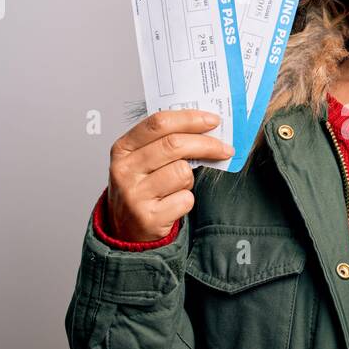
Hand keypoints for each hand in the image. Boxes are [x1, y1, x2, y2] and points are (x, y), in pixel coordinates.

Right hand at [106, 109, 233, 242]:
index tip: (213, 120)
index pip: (159, 123)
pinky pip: (185, 199)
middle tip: (225, 149)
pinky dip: (186, 200)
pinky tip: (173, 204)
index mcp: (123, 148)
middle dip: (207, 144)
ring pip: (182, 172)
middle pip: (175, 145)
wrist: (126, 229)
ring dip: (189, 179)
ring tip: (177, 187)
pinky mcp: (148, 217)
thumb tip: (208, 128)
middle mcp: (125, 169)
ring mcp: (134, 194)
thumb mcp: (142, 161)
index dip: (190, 119)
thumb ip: (165, 142)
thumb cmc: (141, 189)